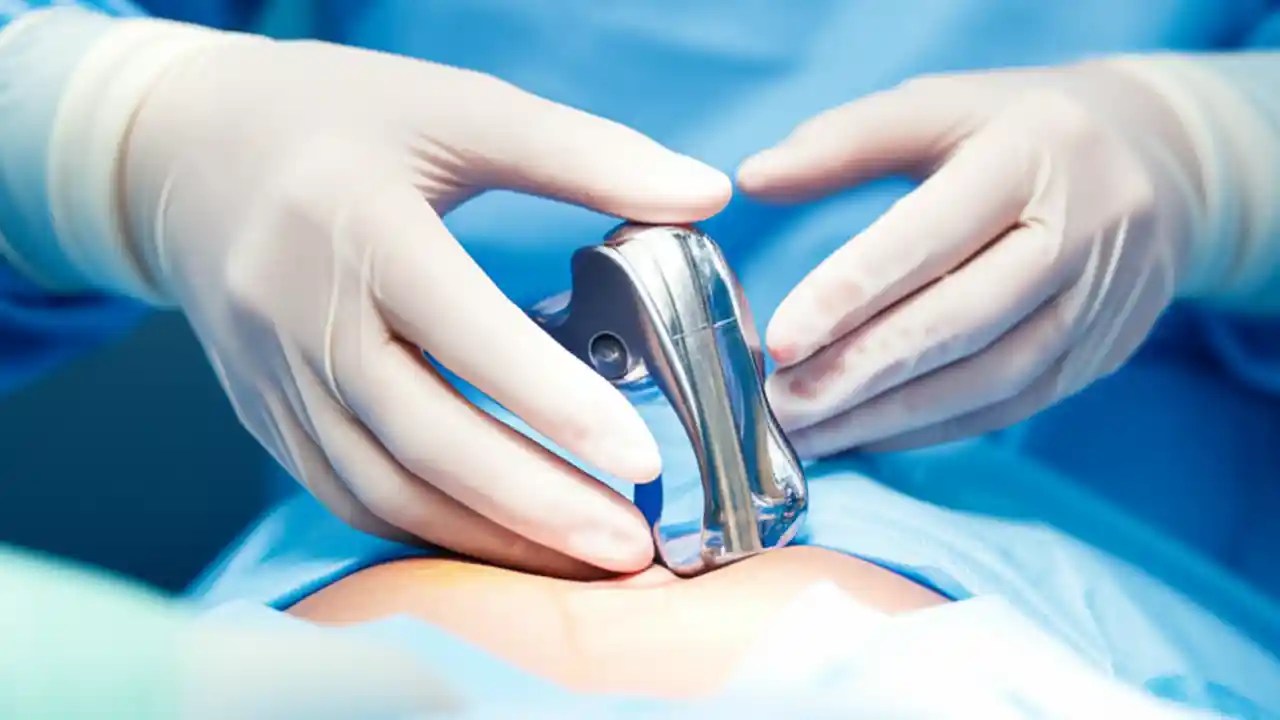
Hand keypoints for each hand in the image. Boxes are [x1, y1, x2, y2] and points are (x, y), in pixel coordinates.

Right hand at [119, 38, 729, 573]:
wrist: (184, 152)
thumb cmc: (336, 118)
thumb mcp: (457, 106)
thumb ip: (584, 154)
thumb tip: (706, 193)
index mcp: (357, 223)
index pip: (464, 331)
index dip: (553, 402)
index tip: (644, 459)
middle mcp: (301, 312)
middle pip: (423, 437)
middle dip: (535, 504)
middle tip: (631, 546)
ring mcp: (273, 375)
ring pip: (381, 485)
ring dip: (487, 536)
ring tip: (582, 559)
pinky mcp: (263, 413)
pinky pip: (344, 493)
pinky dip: (425, 528)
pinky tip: (499, 540)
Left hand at [739, 63, 1196, 454]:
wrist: (1161, 163)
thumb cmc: (1020, 129)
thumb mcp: (941, 107)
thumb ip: (846, 140)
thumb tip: (754, 178)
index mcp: (1034, 154)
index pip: (931, 236)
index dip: (851, 291)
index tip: (780, 342)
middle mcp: (1081, 232)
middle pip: (960, 320)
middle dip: (859, 374)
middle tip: (778, 408)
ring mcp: (1100, 303)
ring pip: (986, 379)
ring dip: (888, 418)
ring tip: (808, 434)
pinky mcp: (1100, 356)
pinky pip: (1008, 406)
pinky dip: (931, 428)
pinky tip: (866, 436)